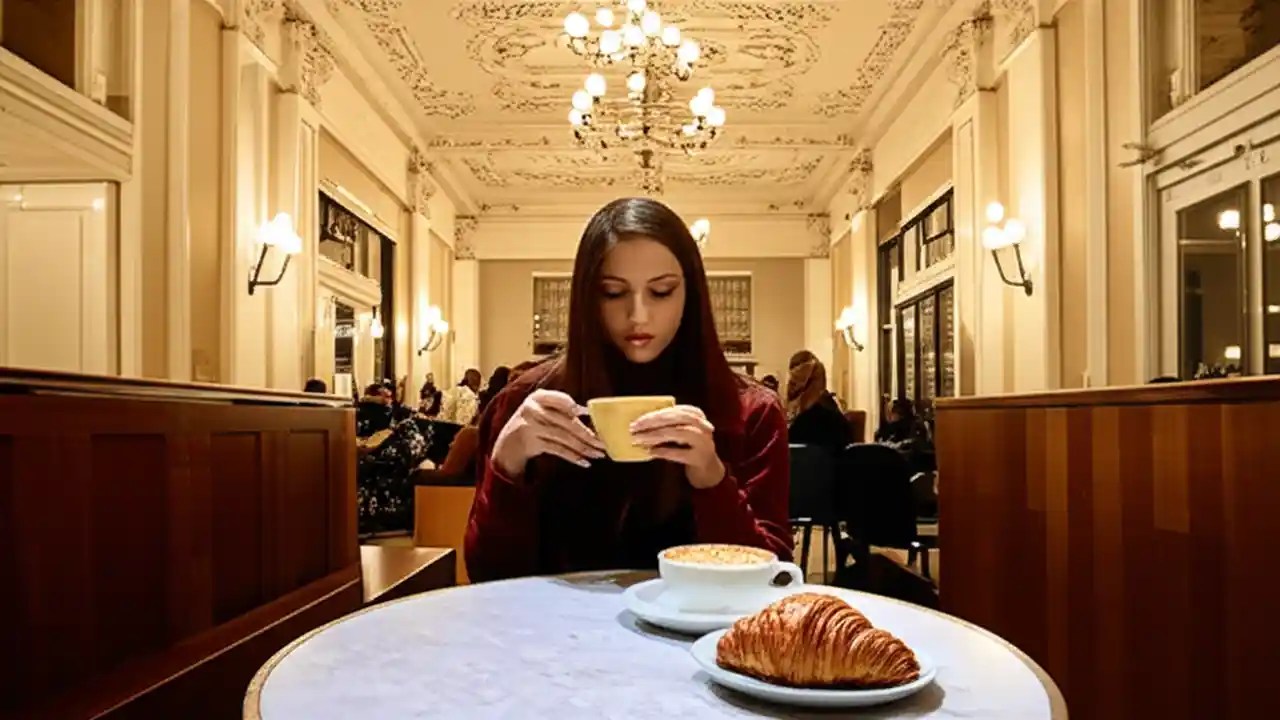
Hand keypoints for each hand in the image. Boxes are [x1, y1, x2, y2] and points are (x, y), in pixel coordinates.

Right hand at [492, 389, 606, 476]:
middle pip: (566, 422)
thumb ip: (561, 408)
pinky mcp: (532, 444)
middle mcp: (533, 410)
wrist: (508, 442)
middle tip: (602, 443)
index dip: (573, 406)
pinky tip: (585, 462)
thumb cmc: (533, 422)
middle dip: (587, 434)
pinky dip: (573, 456)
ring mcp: (531, 427)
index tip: (588, 414)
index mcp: (538, 397)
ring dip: (584, 448)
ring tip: (598, 454)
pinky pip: (558, 450)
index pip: (560, 399)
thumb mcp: (542, 409)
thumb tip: (588, 413)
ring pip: (564, 438)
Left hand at [630, 405, 724, 488]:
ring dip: (656, 435)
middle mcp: (702, 425)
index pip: (674, 410)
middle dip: (653, 422)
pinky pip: (680, 453)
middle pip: (677, 418)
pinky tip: (651, 452)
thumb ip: (667, 424)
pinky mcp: (700, 458)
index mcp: (696, 414)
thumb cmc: (688, 446)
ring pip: (678, 433)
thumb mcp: (681, 430)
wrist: (708, 468)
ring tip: (639, 439)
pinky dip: (664, 451)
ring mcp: (703, 442)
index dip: (654, 414)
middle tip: (634, 428)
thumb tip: (640, 423)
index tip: (636, 420)